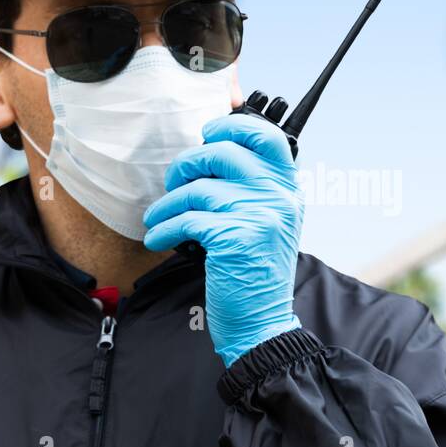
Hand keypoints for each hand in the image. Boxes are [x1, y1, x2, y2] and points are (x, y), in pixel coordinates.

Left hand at [143, 113, 303, 366]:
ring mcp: (258, 215)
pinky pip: (187, 219)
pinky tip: (159, 238)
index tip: (208, 134)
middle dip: (187, 165)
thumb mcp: (270, 223)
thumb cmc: (258, 271)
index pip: (267, 136)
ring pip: (197, 189)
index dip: (233, 125)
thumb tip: (212, 155)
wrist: (262, 321)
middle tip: (175, 182)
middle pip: (222, 153)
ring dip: (168, 204)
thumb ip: (253, 189)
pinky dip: (165, 228)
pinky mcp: (234, 237)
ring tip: (158, 218)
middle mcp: (278, 197)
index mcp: (287, 189)